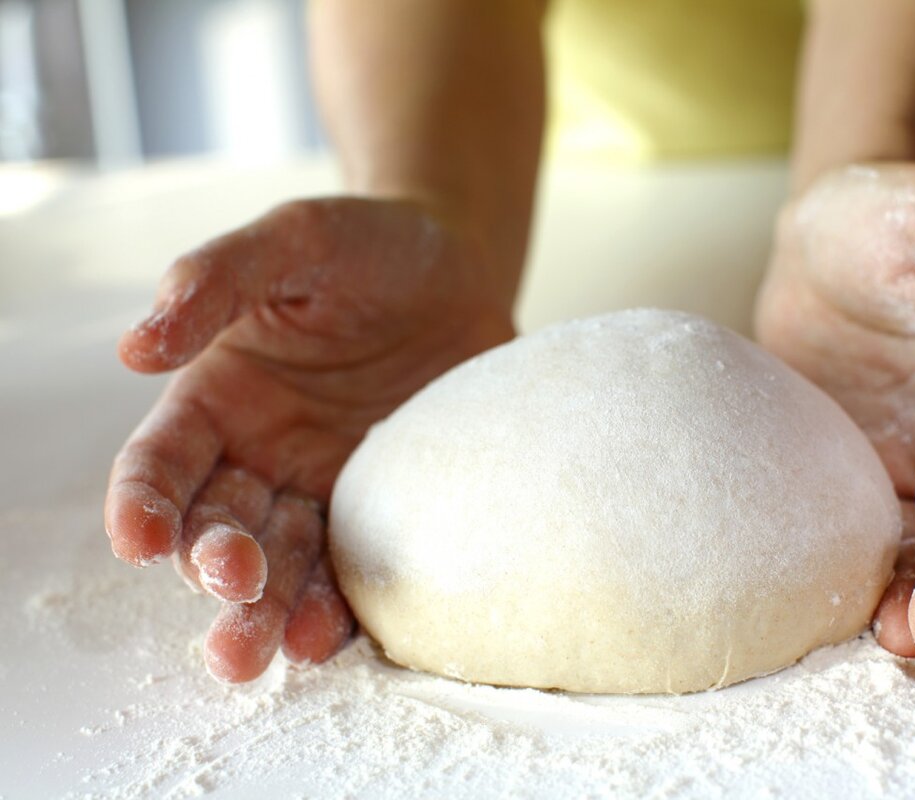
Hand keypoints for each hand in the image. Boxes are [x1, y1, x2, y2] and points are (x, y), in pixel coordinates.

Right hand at [105, 198, 514, 680]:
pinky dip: (338, 607)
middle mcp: (260, 455)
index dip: (142, 503)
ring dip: (267, 611)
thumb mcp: (293, 242)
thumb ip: (216, 281)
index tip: (140, 540)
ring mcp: (322, 488)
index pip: (160, 463)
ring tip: (268, 650)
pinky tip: (330, 636)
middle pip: (217, 528)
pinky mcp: (384, 508)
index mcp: (217, 398)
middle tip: (235, 588)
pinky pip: (353, 568)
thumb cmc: (367, 246)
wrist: (459, 268)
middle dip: (215, 567)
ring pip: (281, 565)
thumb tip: (135, 347)